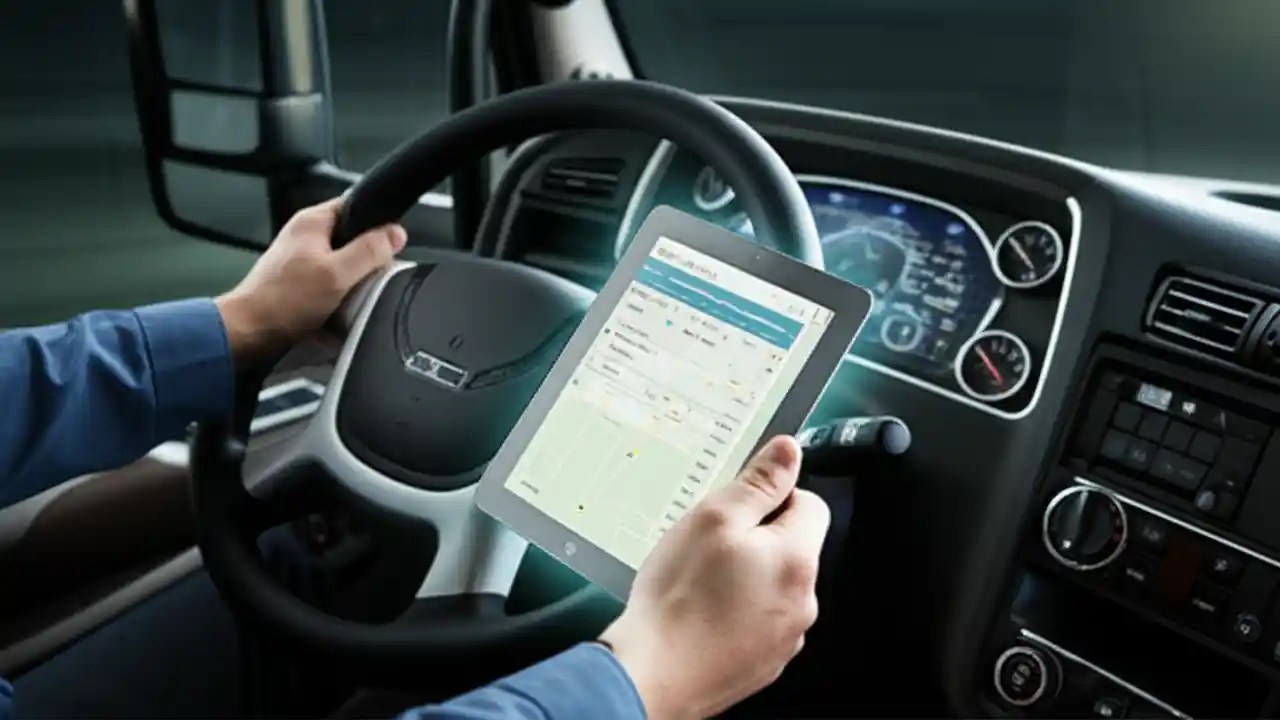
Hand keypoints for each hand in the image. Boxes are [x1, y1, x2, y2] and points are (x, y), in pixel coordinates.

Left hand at [215, 197, 406, 364]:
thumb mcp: (338, 273)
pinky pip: (330, 281)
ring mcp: (299, 258)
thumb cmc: (288, 300)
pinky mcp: (297, 281)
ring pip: (342, 262)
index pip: (356, 207)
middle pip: (352, 237)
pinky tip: (342, 309)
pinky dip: (339, 294)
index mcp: (313, 220)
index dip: (379, 224)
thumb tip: (396, 233)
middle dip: (368, 257)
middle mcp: (304, 234)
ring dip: (354, 279)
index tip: (392, 247)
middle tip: (377, 278)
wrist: (248, 332)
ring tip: (359, 296)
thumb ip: (370, 251)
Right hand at [601, 435, 829, 719]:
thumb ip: (758, 483)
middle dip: (755, 539)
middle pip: (791, 547)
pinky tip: (700, 613)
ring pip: (772, 585)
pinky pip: (757, 620)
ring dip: (744, 577)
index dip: (772, 497)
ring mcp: (785, 636)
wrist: (652, 675)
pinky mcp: (763, 662)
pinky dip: (734, 613)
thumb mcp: (713, 518)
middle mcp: (802, 600)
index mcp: (796, 558)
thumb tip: (789, 451)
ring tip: (699, 584)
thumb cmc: (678, 598)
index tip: (736, 510)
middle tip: (709, 546)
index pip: (810, 503)